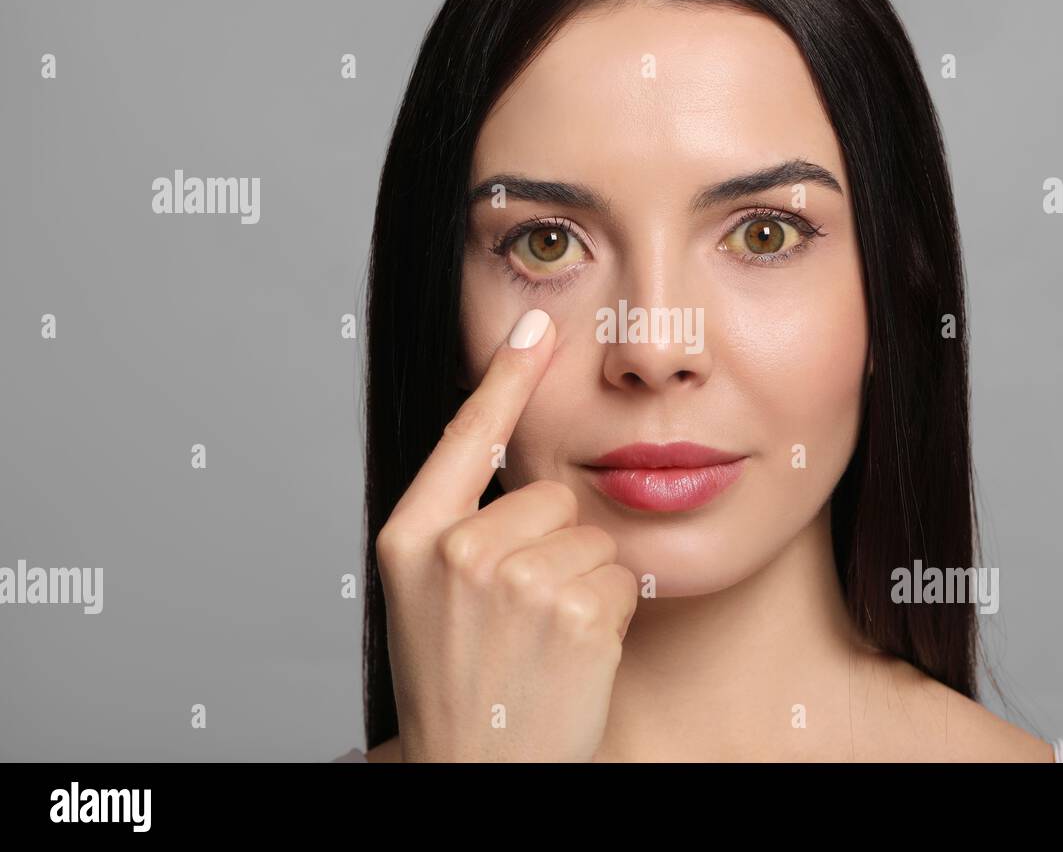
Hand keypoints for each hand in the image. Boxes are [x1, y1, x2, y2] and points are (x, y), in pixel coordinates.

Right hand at [376, 308, 638, 760]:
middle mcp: (458, 551)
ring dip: (583, 584)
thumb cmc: (457, 681)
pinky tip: (571, 656)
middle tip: (519, 616)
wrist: (475, 770)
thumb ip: (460, 524)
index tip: (535, 321)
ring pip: (591, 537)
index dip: (505, 374)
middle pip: (550, 494)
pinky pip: (622, 579)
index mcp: (411, 538)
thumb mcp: (426, 596)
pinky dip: (611, 616)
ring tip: (541, 641)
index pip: (466, 435)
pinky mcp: (576, 612)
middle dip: (552, 545)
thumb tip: (526, 462)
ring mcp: (516, 581)